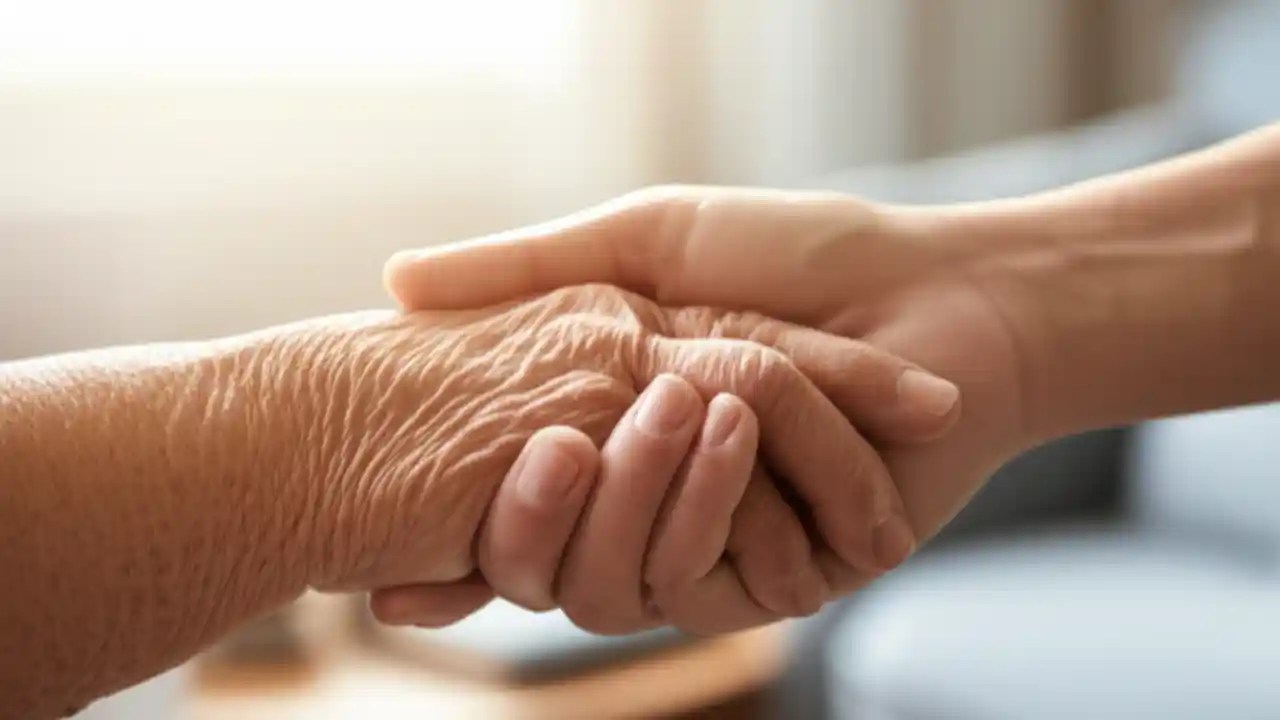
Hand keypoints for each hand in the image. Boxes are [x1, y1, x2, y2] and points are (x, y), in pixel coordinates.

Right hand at [272, 283, 945, 596]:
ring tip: (711, 401)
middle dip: (561, 506)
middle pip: (568, 556)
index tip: (389, 564)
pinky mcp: (797, 569)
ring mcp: (728, 537)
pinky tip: (772, 439)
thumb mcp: (643, 242)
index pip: (517, 503)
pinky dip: (751, 511)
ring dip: (671, 489)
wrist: (943, 297)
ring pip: (642, 576)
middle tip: (563, 439)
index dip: (467, 524)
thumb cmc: (796, 252)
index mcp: (618, 428)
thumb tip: (390, 282)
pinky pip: (740, 580)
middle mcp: (663, 496)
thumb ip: (526, 265)